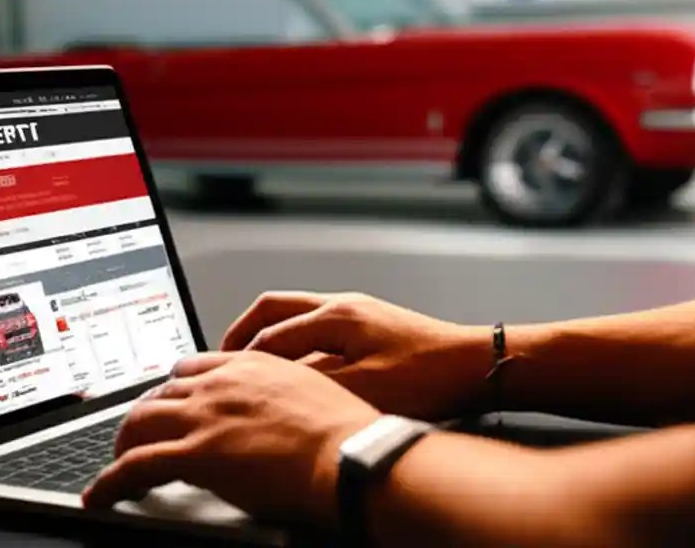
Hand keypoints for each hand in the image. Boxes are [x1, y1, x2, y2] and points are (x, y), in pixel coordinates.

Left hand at [81, 351, 379, 524]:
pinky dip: (110, 482)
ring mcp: (204, 418)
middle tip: (139, 435)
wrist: (347, 455)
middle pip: (160, 392)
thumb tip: (275, 414)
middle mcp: (220, 384)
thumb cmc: (343, 433)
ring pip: (140, 422)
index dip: (175, 388)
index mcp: (250, 365)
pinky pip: (135, 466)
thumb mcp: (311, 393)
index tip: (171, 401)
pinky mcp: (194, 454)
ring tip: (118, 465)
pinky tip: (102, 495)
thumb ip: (281, 396)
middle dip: (145, 415)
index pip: (193, 369)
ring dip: (124, 444)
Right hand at [222, 292, 493, 419]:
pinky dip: (293, 343)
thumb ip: (312, 385)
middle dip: (242, 334)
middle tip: (220, 360)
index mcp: (335, 316)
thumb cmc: (429, 377)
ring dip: (267, 337)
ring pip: (294, 314)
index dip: (240, 360)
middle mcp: (342, 305)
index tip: (218, 377)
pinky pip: (315, 326)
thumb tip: (271, 386)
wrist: (476, 366)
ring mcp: (357, 312)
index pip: (269, 336)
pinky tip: (295, 369)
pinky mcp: (370, 326)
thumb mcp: (363, 390)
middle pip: (273, 309)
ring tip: (250, 365)